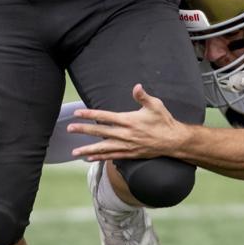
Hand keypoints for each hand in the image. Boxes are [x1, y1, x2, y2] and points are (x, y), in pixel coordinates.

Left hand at [68, 84, 185, 160]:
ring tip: (74, 152)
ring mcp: (127, 145)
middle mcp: (126, 134)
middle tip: (70, 128)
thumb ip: (143, 96)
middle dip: (84, 130)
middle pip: (100, 132)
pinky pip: (112, 156)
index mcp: (129, 120)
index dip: (90, 114)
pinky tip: (90, 158)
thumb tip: (136, 86)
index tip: (78, 113)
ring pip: (103, 148)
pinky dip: (100, 158)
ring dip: (88, 149)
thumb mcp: (156, 105)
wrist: (173, 141)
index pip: (105, 116)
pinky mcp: (130, 154)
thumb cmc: (164, 121)